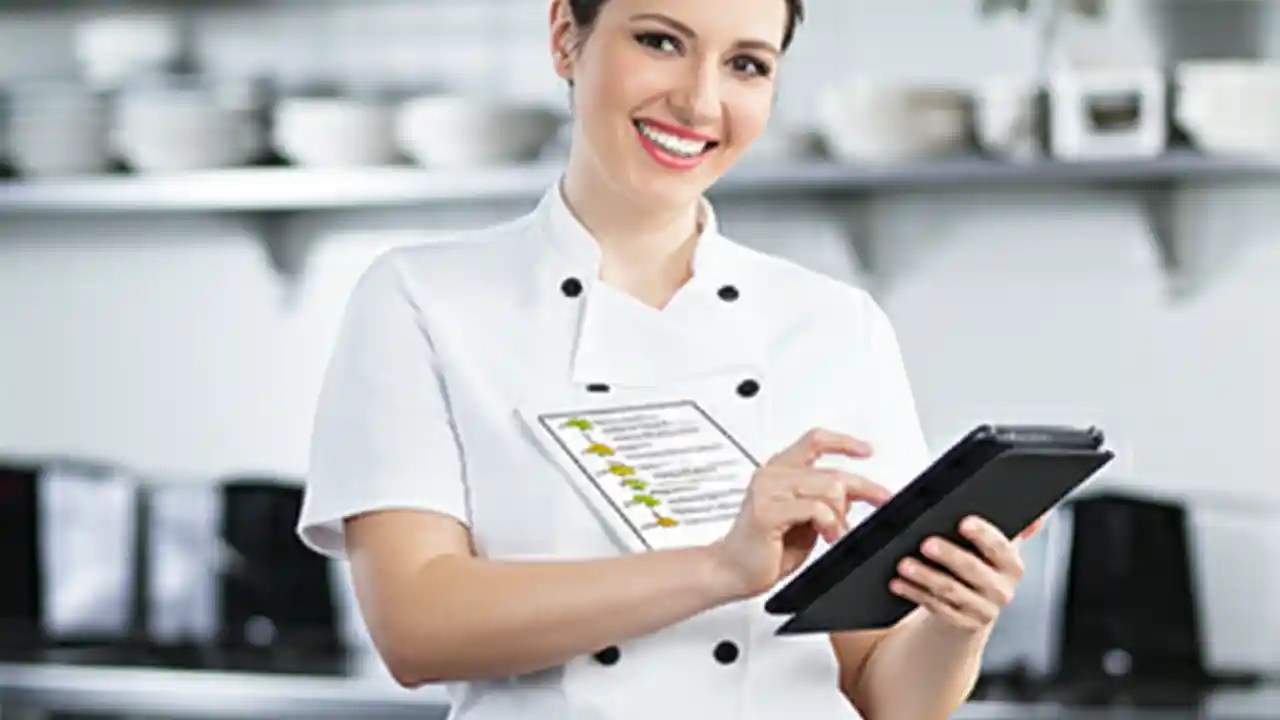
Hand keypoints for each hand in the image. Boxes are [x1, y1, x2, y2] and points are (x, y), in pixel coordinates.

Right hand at [709, 428, 892, 600]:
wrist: (732, 570)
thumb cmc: (765, 549)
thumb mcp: (806, 520)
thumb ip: (825, 501)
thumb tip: (856, 492)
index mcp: (779, 470)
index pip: (815, 441)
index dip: (844, 442)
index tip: (867, 451)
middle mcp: (772, 475)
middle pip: (832, 471)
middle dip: (863, 488)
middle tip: (880, 500)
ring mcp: (767, 491)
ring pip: (828, 488)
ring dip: (841, 514)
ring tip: (835, 532)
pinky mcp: (767, 512)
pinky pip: (814, 508)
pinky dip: (829, 522)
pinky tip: (827, 534)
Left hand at [888, 515, 1033, 632]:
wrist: (975, 607)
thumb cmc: (980, 566)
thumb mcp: (994, 548)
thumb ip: (1010, 527)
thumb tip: (1039, 516)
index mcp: (1012, 565)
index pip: (1001, 547)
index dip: (983, 534)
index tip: (964, 522)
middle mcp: (1001, 589)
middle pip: (973, 570)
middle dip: (948, 555)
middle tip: (926, 543)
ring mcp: (982, 609)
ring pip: (951, 591)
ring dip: (925, 576)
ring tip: (903, 564)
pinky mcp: (962, 624)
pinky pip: (936, 607)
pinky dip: (915, 593)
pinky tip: (899, 583)